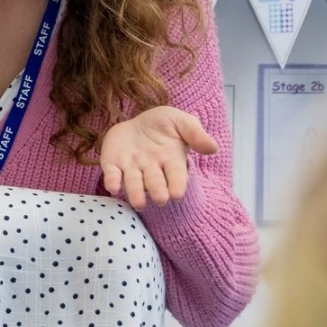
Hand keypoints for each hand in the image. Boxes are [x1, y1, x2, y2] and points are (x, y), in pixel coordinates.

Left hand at [98, 106, 217, 209]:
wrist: (137, 122)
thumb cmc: (163, 125)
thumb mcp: (181, 121)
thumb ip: (195, 133)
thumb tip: (213, 148)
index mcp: (171, 160)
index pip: (176, 175)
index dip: (177, 185)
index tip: (177, 194)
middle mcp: (151, 168)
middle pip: (154, 182)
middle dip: (157, 191)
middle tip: (160, 199)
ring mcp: (132, 168)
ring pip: (133, 183)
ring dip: (135, 193)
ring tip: (139, 204)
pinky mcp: (113, 164)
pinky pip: (112, 174)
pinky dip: (112, 181)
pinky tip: (113, 187)